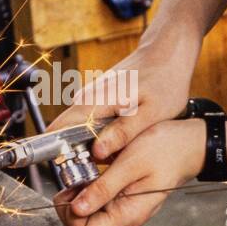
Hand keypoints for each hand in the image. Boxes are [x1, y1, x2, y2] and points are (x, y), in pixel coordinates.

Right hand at [48, 38, 197, 162]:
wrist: (168, 53)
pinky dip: (93, 137)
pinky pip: (85, 123)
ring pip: (74, 129)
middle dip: (73, 156)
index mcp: (96, 102)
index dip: (58, 154)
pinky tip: (112, 145)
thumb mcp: (151, 113)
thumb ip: (123, 132)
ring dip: (83, 148)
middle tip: (93, 173)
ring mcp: (89, 96)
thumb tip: (97, 151)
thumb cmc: (164, 81)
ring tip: (105, 160)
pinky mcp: (96, 98)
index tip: (70, 172)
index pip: (59, 130)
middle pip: (64, 133)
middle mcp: (86, 97)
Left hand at [54, 118, 202, 225]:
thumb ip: (103, 188)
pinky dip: (91, 188)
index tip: (69, 192)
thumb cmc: (167, 150)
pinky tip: (96, 171)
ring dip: (81, 195)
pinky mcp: (125, 198)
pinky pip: (99, 201)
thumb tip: (76, 208)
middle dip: (72, 205)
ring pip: (89, 214)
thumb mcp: (131, 164)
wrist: (189, 144)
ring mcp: (126, 209)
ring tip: (87, 171)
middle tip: (75, 179)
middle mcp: (126, 217)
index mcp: (127, 214)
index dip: (69, 216)